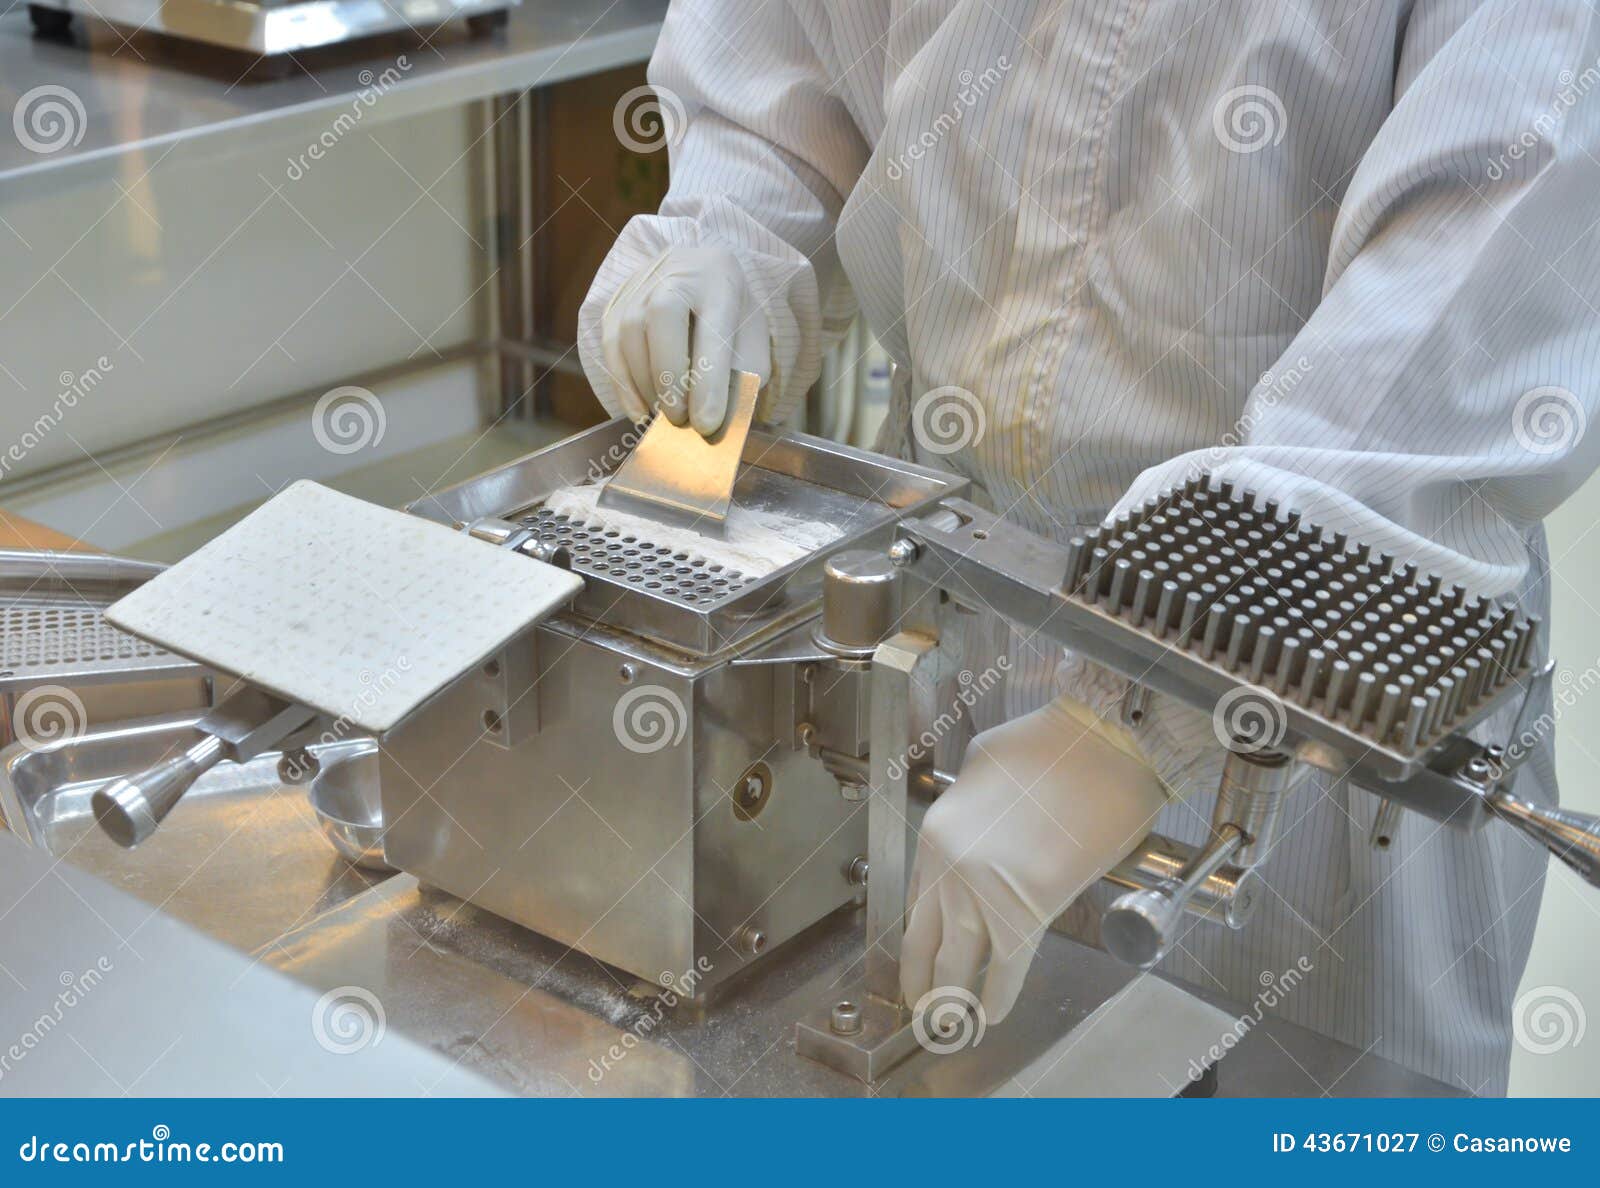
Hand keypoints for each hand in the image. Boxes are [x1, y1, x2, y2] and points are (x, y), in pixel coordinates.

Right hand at [599, 244, 770, 435]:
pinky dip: (622, 383)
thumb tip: (712, 418)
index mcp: (721, 278)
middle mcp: (678, 271)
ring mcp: (640, 282)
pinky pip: (610, 344)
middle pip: (663, 315)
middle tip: (679, 419)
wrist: (703, 281)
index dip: (708, 380)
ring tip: (662, 417)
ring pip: (629, 330)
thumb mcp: (750, 345)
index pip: (713, 328)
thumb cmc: (731, 321)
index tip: (706, 423)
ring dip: (644, 383)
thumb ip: (739, 377)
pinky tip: (638, 410)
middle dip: (669, 376)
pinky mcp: (616, 301)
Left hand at [901, 695, 1166, 1023]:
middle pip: (927, 940)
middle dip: (925, 980)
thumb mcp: (986, 766)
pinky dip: (996, 995)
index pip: (918, 902)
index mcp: (937, 833)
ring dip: (953, 998)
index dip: (920, 940)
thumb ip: (973, 806)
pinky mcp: (1026, 910)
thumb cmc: (1057, 744)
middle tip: (925, 1007)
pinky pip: (1004, 968)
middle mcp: (948, 866)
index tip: (920, 960)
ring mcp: (982, 891)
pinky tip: (990, 1014)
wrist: (1103, 741)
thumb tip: (979, 831)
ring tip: (951, 1023)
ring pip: (958, 961)